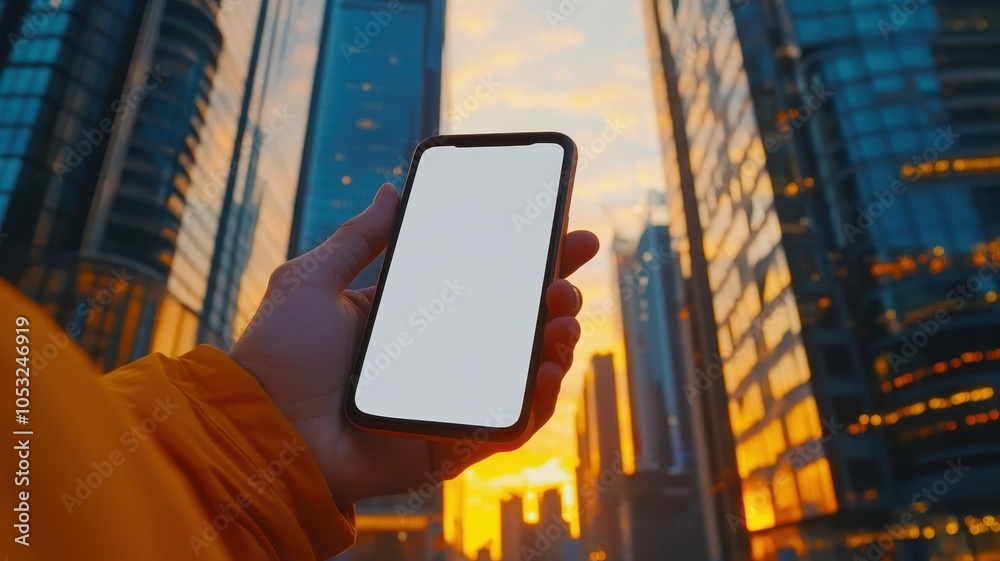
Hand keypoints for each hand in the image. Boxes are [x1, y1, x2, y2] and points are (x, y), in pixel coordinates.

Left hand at [230, 183, 598, 508]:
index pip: (485, 284)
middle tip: (565, 284)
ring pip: (521, 376)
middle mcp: (437, 358)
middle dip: (555, 301)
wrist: (262, 426)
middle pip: (515, 328)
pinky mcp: (447, 444)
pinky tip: (544, 373)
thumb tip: (390, 190)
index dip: (531, 261)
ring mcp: (446, 400)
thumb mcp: (314, 281)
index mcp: (412, 317)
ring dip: (554, 348)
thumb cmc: (278, 356)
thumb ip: (356, 239)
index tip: (567, 235)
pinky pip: (506, 428)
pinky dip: (535, 405)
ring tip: (560, 322)